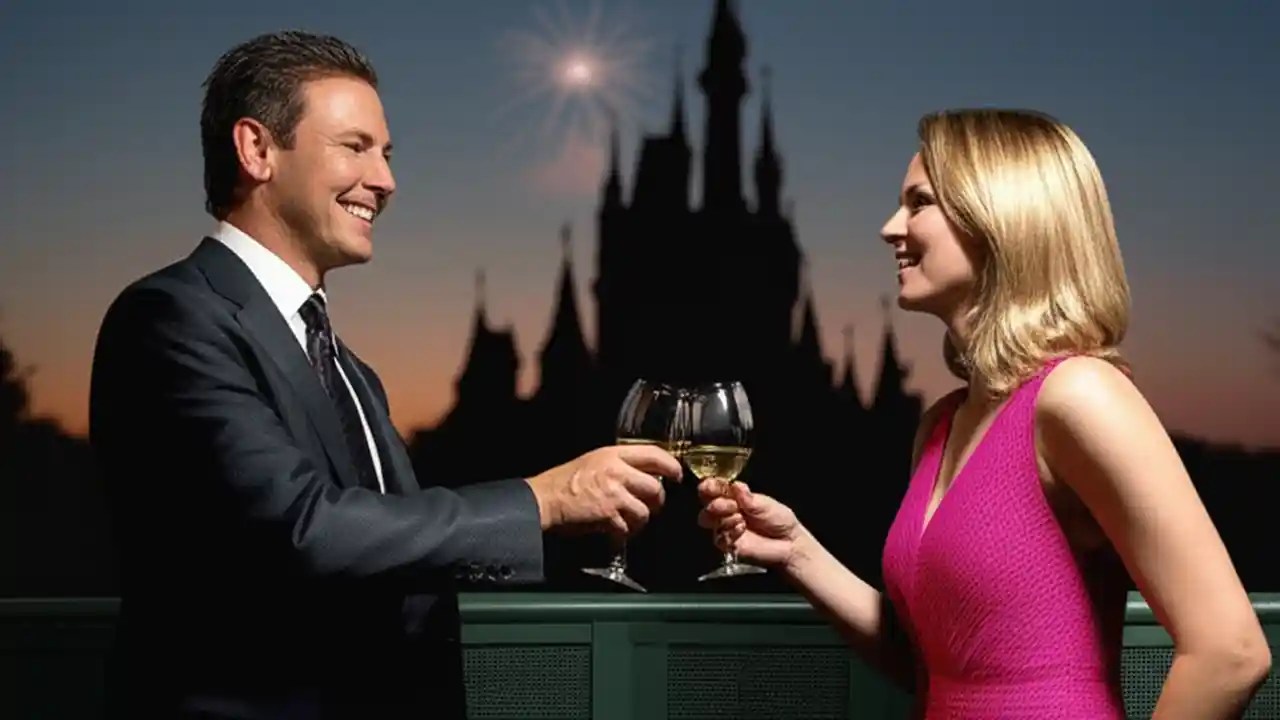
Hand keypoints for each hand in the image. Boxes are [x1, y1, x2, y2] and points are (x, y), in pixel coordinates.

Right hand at [525, 444, 680, 535]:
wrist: (544, 499)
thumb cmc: (565, 482)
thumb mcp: (593, 461)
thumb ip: (618, 465)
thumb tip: (643, 475)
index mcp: (613, 454)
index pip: (654, 454)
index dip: (671, 465)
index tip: (676, 474)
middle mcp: (616, 471)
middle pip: (655, 487)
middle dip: (656, 500)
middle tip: (651, 505)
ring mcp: (614, 493)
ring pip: (646, 510)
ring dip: (640, 520)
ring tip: (629, 521)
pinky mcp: (608, 515)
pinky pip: (629, 527)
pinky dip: (625, 533)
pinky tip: (616, 531)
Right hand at [697, 479, 802, 567]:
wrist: (788, 543)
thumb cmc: (780, 521)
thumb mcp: (766, 505)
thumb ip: (749, 498)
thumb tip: (736, 485)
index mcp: (734, 496)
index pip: (715, 488)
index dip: (710, 486)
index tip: (709, 485)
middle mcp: (726, 511)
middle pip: (707, 503)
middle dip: (715, 502)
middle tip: (731, 505)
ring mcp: (724, 527)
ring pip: (706, 519)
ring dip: (721, 516)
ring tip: (739, 517)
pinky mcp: (726, 544)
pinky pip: (718, 537)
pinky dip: (729, 530)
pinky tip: (741, 528)